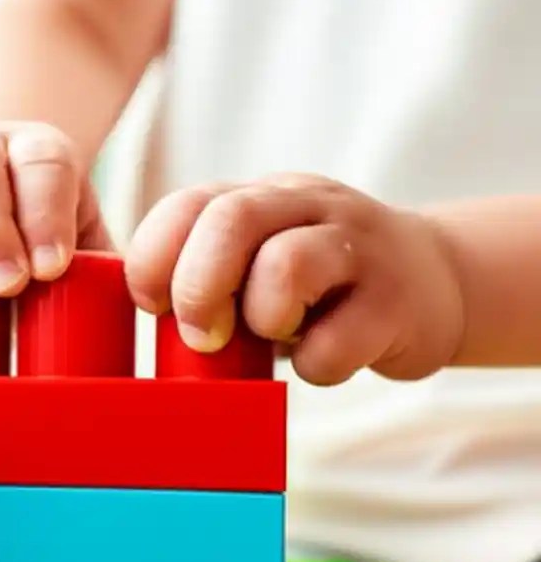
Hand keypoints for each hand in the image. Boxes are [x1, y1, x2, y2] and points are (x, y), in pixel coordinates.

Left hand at [125, 173, 465, 384]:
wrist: (433, 283)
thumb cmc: (312, 287)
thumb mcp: (255, 260)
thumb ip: (202, 271)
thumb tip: (129, 316)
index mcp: (259, 197)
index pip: (188, 203)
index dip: (154, 256)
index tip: (150, 305)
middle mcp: (307, 206)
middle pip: (233, 220)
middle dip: (198, 285)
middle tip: (200, 336)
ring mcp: (358, 246)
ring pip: (288, 264)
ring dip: (261, 317)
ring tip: (273, 334)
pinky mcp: (398, 301)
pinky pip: (337, 339)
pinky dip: (315, 363)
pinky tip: (321, 357)